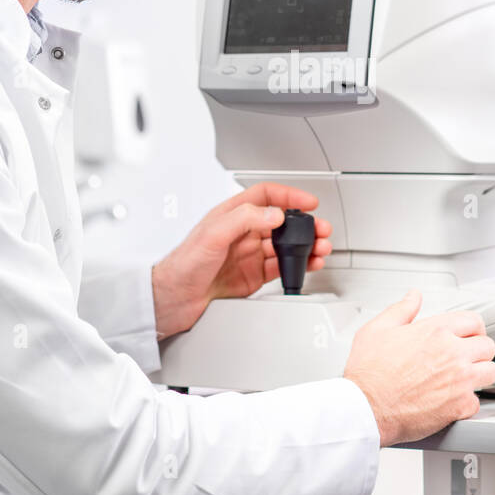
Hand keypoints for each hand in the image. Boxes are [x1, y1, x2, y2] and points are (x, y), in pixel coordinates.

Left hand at [151, 183, 331, 338]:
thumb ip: (245, 219)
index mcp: (231, 215)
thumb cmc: (183, 264)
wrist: (173, 298)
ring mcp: (248, 255)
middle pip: (281, 223)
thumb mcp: (213, 233)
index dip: (288, 196)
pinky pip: (281, 267)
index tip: (307, 201)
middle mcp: (242, 233)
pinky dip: (298, 265)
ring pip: (285, 246)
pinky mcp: (252, 276)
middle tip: (321, 229)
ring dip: (305, 246)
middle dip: (304, 224)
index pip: (265, 197)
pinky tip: (308, 264)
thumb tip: (274, 214)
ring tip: (321, 248)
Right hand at [343, 291, 494, 446]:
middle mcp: (452, 353)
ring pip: (490, 372)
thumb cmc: (368, 374)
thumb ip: (401, 310)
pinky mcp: (459, 406)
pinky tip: (454, 401)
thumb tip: (413, 297)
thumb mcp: (377, 329)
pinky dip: (467, 403)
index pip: (473, 321)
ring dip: (480, 374)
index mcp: (436, 331)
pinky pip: (477, 402)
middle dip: (478, 350)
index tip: (469, 335)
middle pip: (487, 345)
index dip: (473, 328)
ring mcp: (459, 380)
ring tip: (467, 378)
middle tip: (468, 356)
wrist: (366, 408)